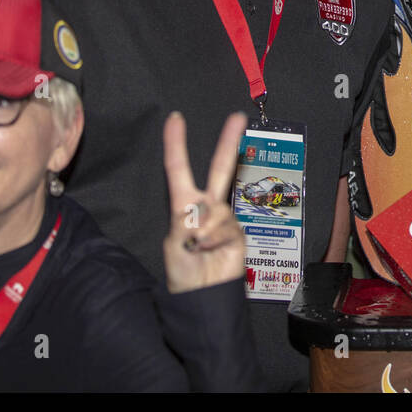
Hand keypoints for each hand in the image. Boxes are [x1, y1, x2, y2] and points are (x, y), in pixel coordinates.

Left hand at [162, 111, 247, 293]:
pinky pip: (228, 226)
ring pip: (218, 207)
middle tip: (238, 117)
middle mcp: (207, 206)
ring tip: (199, 246)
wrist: (201, 295)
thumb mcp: (174, 242)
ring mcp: (224, 218)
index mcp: (184, 205)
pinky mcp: (238, 232)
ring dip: (206, 228)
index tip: (175, 118)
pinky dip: (217, 238)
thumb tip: (208, 211)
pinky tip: (212, 250)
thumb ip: (190, 220)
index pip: (178, 169)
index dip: (175, 143)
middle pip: (219, 169)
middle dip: (229, 142)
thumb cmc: (183, 270)